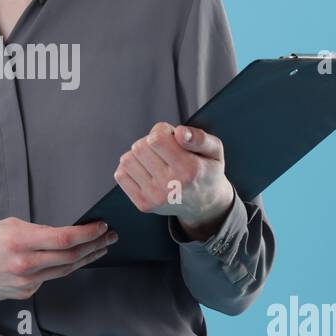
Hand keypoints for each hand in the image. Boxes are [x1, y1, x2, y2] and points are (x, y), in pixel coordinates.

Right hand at [0, 218, 117, 301]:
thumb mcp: (10, 225)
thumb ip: (38, 231)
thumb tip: (64, 234)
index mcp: (21, 241)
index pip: (65, 238)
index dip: (88, 233)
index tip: (101, 226)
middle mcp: (26, 264)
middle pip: (71, 256)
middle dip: (95, 245)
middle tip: (110, 236)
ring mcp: (27, 282)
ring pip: (66, 269)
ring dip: (87, 257)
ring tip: (101, 247)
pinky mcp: (27, 293)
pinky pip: (51, 278)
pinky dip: (64, 267)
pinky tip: (74, 259)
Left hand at [114, 122, 233, 236]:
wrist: (205, 205)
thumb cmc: (207, 172)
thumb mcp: (215, 151)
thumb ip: (200, 138)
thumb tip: (180, 133)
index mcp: (189, 169)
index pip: (157, 138)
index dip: (162, 130)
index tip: (170, 136)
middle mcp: (170, 185)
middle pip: (139, 147)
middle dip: (150, 142)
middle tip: (164, 150)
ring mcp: (155, 197)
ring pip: (127, 160)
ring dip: (139, 155)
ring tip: (155, 160)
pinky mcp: (143, 204)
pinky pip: (121, 175)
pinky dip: (130, 168)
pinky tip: (146, 170)